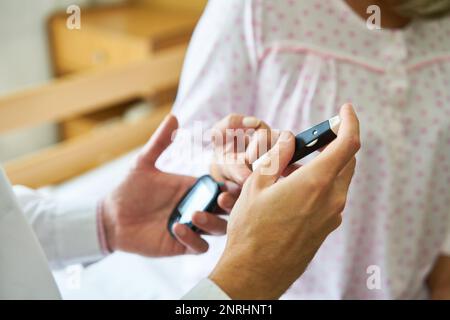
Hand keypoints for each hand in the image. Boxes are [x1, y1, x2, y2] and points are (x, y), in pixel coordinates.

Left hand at [101, 114, 238, 255]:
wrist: (110, 217)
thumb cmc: (128, 189)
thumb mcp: (143, 163)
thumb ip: (160, 142)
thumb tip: (173, 116)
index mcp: (193, 187)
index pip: (222, 185)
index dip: (230, 184)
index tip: (233, 180)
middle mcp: (197, 206)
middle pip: (227, 209)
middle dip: (230, 204)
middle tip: (222, 199)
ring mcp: (191, 226)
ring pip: (218, 229)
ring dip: (213, 222)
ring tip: (195, 214)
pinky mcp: (181, 245)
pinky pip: (200, 247)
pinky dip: (193, 239)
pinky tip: (177, 228)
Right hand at [209, 104, 359, 298]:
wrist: (255, 272)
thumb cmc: (252, 229)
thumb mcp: (257, 184)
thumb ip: (276, 156)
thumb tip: (289, 139)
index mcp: (316, 182)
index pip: (348, 143)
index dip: (349, 122)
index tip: (345, 110)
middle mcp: (332, 199)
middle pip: (346, 161)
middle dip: (333, 145)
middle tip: (311, 141)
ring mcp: (331, 217)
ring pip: (337, 180)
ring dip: (322, 167)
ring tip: (290, 170)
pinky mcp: (326, 229)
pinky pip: (330, 198)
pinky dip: (319, 186)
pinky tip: (292, 191)